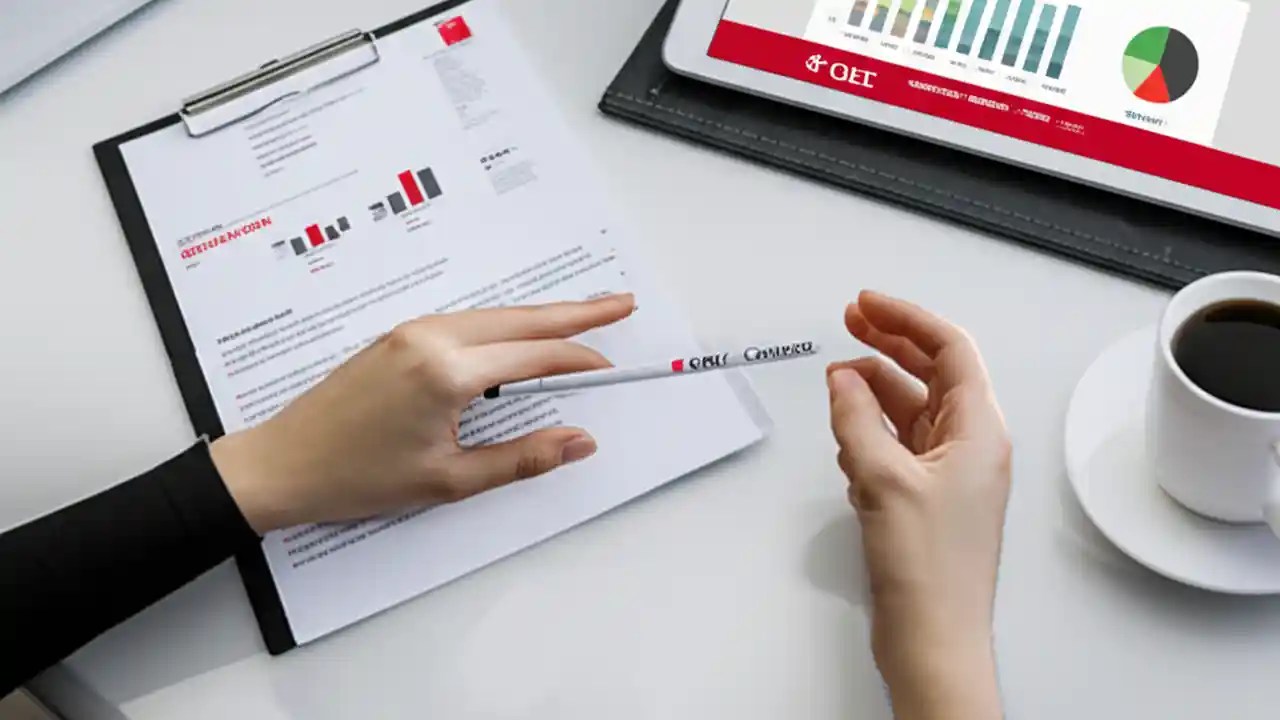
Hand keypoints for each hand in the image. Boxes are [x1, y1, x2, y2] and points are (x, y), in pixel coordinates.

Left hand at [210, 294, 636, 533]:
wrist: (282, 464)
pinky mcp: (399, 336)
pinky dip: (506, 324)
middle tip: (620, 304)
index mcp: (445, 372)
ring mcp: (411, 331)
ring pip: (495, 315)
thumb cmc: (355, 477)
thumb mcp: (448, 480)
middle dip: (576, 311)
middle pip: (522, 319)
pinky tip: (523, 333)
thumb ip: (521, 457)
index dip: (578, 358)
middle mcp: (430, 338)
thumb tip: (576, 441)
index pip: (534, 356)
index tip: (610, 364)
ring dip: (541, 315)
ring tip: (582, 315)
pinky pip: (468, 321)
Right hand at [827, 291, 1009, 719]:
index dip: (907, 319)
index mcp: (979, 431)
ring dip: (872, 391)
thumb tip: (843, 381)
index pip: (950, 350)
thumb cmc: (931, 569)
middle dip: (888, 345)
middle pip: (930, 374)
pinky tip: (847, 435)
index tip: (869, 303)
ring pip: (909, 409)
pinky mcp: (924, 498)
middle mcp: (969, 445)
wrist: (933, 636)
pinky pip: (896, 445)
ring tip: (837, 381)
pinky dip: (869, 431)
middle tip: (850, 320)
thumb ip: (858, 420)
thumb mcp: (884, 478)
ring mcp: (947, 472)